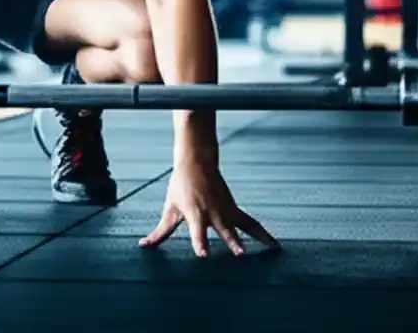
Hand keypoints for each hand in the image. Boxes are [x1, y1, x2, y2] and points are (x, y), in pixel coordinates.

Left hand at [138, 158, 280, 256]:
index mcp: (195, 214)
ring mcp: (227, 211)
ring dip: (258, 237)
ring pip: (245, 225)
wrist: (197, 163)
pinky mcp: (235, 210)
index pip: (197, 231)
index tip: (203, 254)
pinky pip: (252, 224)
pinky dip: (263, 234)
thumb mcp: (169, 209)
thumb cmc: (181, 188)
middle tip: (241, 255)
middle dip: (233, 242)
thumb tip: (143, 245)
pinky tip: (274, 246)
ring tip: (273, 250)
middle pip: (225, 230)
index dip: (200, 242)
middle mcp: (214, 213)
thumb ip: (160, 232)